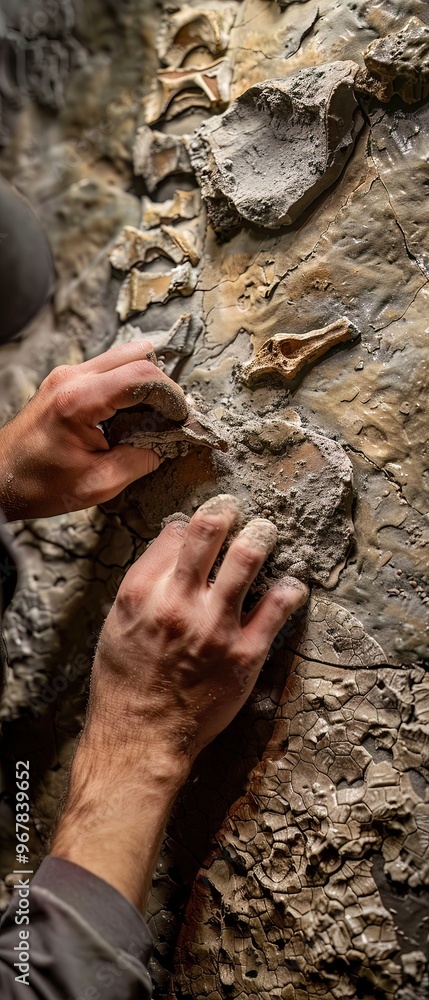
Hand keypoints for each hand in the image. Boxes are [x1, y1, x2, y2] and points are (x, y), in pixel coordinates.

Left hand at [0, 341, 186, 520]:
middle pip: (135, 354)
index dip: (170, 395)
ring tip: (153, 415)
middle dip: (162, 383)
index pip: (141, 376)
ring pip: (122, 356)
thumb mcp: (99, 483)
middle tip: (171, 414)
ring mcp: (66, 375)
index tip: (181, 417)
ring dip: (144, 381)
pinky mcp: (65, 381)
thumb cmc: (39, 485)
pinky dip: (127, 385)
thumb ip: (140, 460)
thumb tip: (168, 445)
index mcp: (78, 401)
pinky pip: (107, 369)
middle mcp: (71, 378)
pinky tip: (130, 414)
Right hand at [51, 496, 308, 908]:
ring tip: (266, 533)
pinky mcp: (246, 654)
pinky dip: (289, 589)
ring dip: (261, 536)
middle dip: (228, 511)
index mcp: (142, 592)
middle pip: (210, 531)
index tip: (201, 526)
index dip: (191, 525)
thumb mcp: (117, 623)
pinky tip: (290, 586)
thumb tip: (171, 545)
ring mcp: (216, 627)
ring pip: (249, 557)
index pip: (176, 534)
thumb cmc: (125, 682)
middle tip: (237, 509)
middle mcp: (179, 603)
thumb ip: (144, 583)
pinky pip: (278, 606)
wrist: (142, 738)